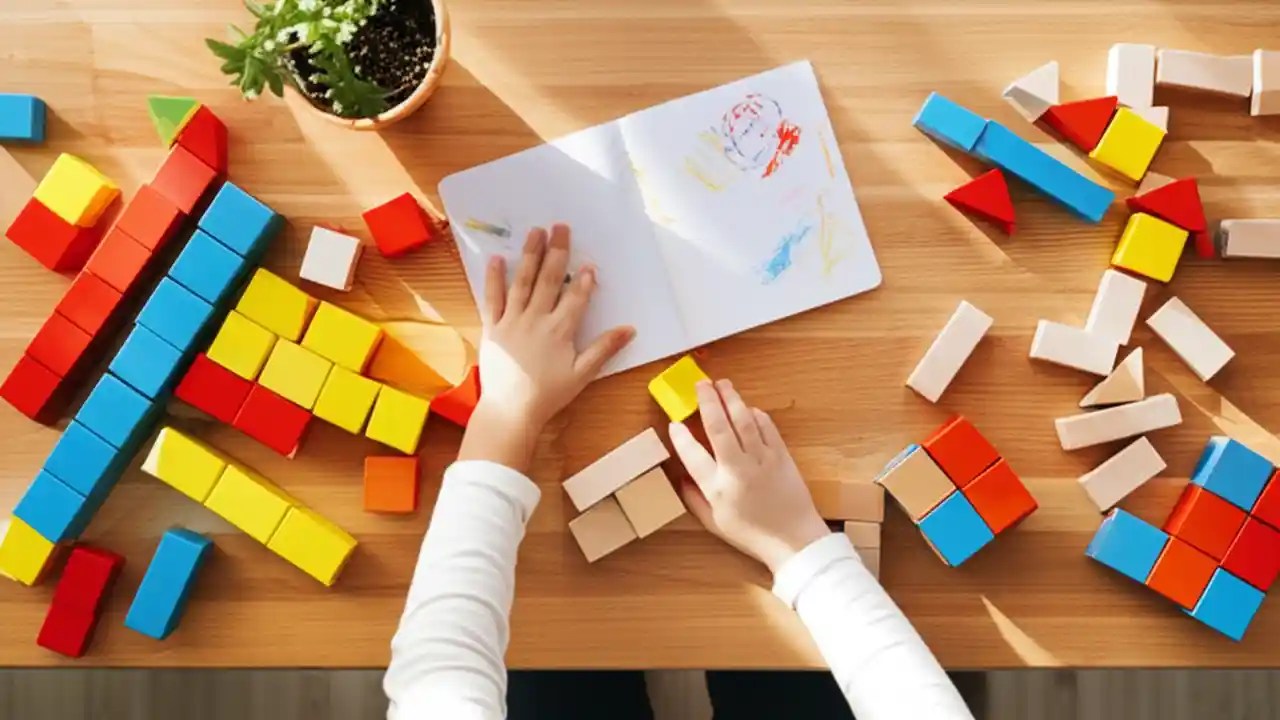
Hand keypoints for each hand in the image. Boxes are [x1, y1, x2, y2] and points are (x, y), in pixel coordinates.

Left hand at [459, 224, 634, 471]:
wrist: (510, 410)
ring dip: (530, 255)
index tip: (589, 264)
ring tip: (535, 232)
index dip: (584, 281)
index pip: (575, 298)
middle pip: (549, 280)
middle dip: (557, 252)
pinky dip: (494, 278)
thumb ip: (604, 349)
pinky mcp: (492, 327)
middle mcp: (536, 319)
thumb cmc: (548, 395)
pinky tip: (498, 259)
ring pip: (522, 282)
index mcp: (560, 330)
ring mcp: (512, 321)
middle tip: (561, 227)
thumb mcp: (581, 375)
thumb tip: (629, 329)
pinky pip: (492, 298)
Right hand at [670, 379, 829, 572]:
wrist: (793, 539)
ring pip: (743, 420)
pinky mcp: (781, 456)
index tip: (674, 423)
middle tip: (700, 384)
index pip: (692, 455)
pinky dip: (755, 414)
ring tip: (722, 384)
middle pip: (718, 427)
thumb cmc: (752, 534)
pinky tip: (746, 408)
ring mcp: (762, 460)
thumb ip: (694, 499)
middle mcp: (738, 470)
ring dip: (731, 398)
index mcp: (718, 489)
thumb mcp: (715, 522)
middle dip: (707, 401)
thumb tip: (679, 478)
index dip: (681, 437)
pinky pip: (766, 426)